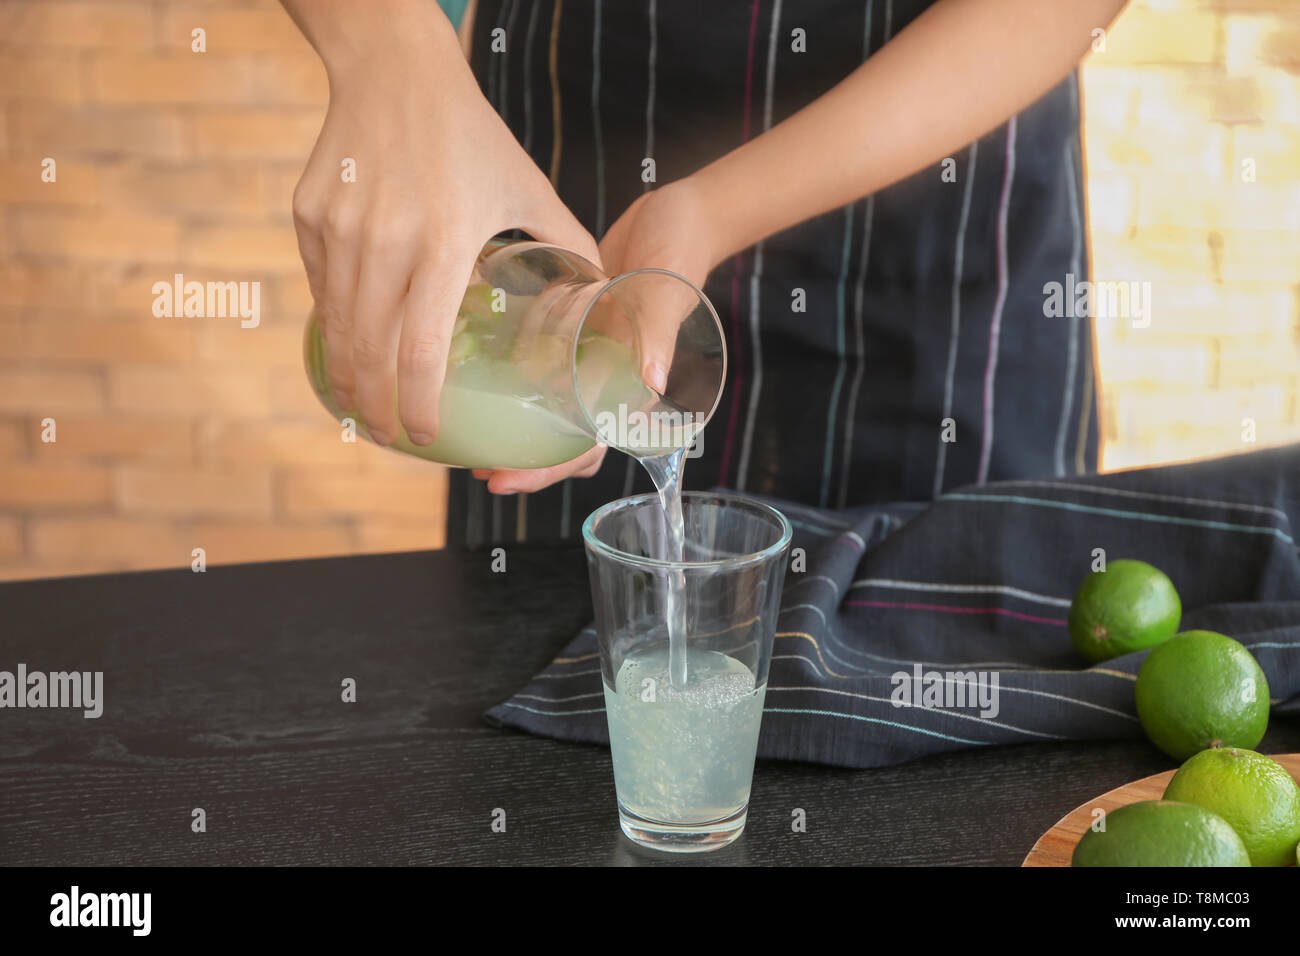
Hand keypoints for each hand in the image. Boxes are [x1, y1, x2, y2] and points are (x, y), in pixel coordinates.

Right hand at [290, 9, 599, 447]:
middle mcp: (384, 241)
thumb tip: (604, 295)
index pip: (419, 351)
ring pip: (335, 326)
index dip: (417, 405)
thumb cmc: (472, 137)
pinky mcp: (310, 216)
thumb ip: (567, 244)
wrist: (396, 74)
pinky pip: (319, 286)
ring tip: (362, 405)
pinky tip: (350, 341)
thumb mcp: (528, 189)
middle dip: (374, 408)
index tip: (422, 436)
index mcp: (443, 242)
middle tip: (388, 436)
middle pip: (366, 352)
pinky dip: (333, 321)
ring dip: (346, 375)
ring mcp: (339, 229)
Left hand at [475, 178, 723, 494]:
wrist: (677, 214)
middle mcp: (604, 381)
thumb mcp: (667, 293)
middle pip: (560, 439)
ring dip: (513, 425)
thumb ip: (659, 335)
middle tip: (477, 468)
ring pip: (546, 406)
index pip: (588, 447)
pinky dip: (513, 377)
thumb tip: (651, 383)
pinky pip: (540, 363)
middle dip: (521, 461)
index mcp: (629, 388)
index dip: (547, 471)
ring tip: (472, 436)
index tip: (505, 480)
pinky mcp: (570, 330)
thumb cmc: (681, 253)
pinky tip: (478, 374)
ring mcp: (584, 357)